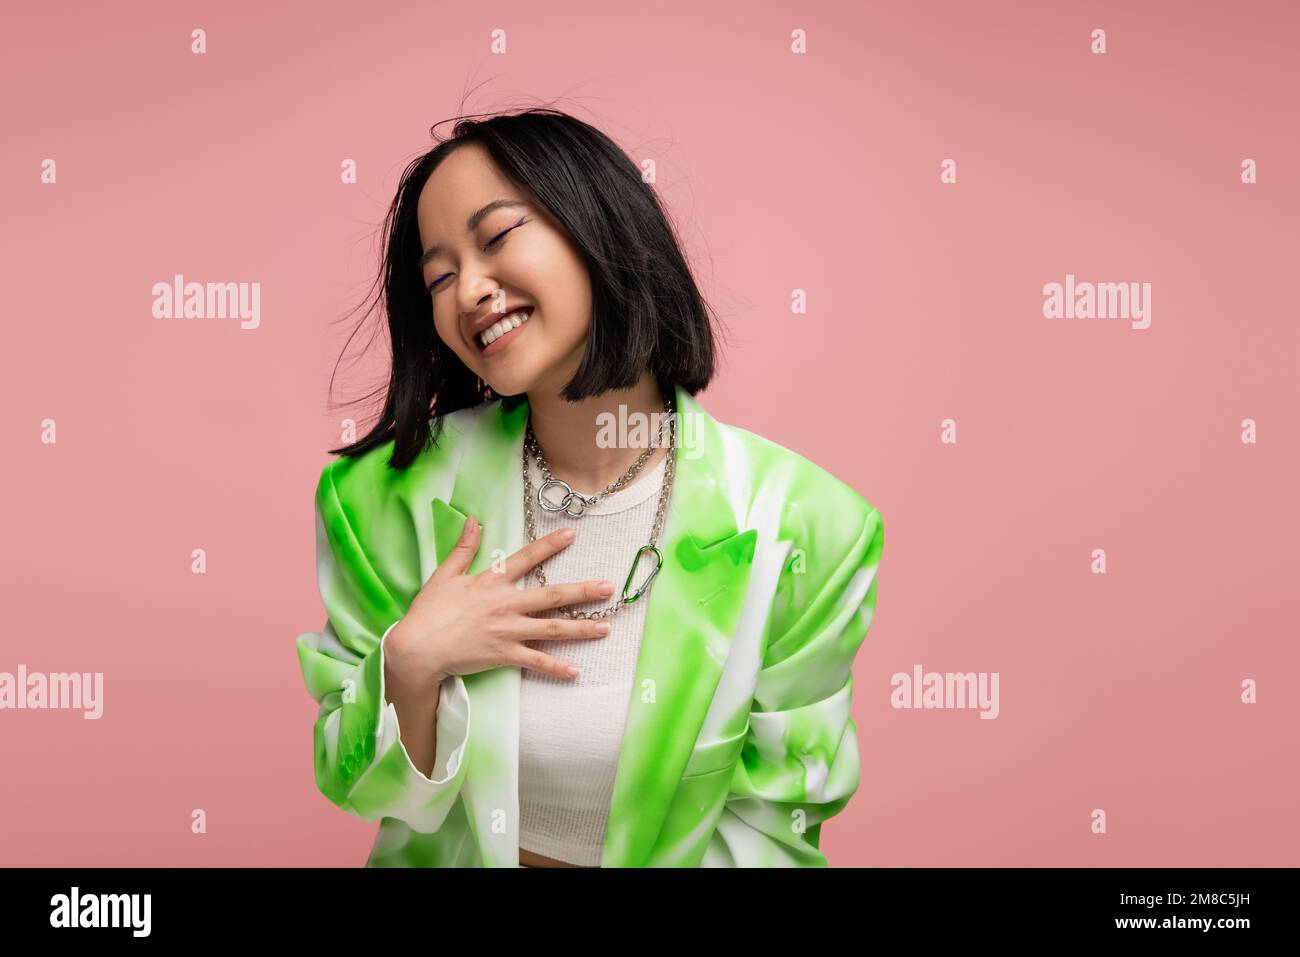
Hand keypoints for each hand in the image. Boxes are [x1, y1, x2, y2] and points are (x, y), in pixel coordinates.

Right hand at [385, 518, 612, 693]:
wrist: (418, 649)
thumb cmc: (429, 611)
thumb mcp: (444, 575)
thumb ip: (463, 547)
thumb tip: (472, 520)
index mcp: (492, 582)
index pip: (526, 559)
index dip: (549, 546)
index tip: (572, 535)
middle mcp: (506, 604)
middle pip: (552, 595)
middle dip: (583, 591)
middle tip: (609, 588)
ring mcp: (508, 631)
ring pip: (552, 629)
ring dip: (581, 628)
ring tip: (605, 628)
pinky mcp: (505, 654)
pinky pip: (536, 661)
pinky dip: (556, 668)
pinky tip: (576, 672)